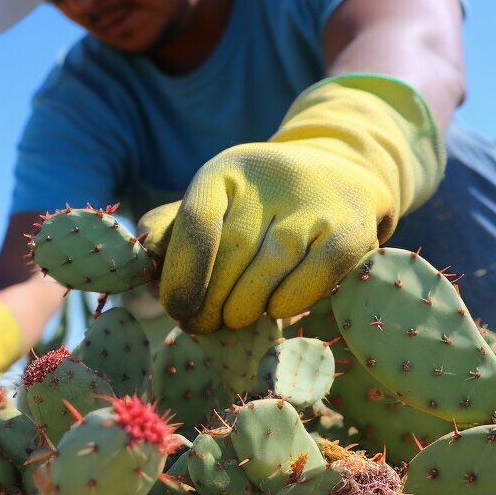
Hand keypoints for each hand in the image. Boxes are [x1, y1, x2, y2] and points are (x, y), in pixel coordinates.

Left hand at [155, 75, 444, 332]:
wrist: (340, 176)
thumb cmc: (258, 206)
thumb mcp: (214, 203)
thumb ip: (172, 228)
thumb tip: (145, 256)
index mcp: (226, 170)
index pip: (197, 222)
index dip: (182, 272)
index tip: (174, 307)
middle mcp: (271, 179)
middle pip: (232, 253)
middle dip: (209, 300)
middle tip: (198, 325)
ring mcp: (315, 203)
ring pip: (269, 269)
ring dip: (243, 307)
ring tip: (230, 320)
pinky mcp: (350, 231)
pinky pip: (311, 280)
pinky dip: (286, 303)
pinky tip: (273, 310)